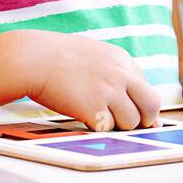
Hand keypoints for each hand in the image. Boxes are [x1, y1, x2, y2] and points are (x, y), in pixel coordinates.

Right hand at [16, 30, 161, 131]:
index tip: (138, 114)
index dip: (141, 104)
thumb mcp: (94, 54)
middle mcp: (121, 75)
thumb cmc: (55, 57)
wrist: (31, 58)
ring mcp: (109, 92)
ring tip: (97, 116)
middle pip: (151, 105)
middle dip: (144, 119)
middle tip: (130, 125)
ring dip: (117, 125)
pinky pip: (107, 129)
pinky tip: (83, 117)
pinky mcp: (93, 108)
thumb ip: (113, 71)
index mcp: (122, 60)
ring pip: (130, 122)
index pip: (146, 88)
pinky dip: (98, 128)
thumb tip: (125, 95)